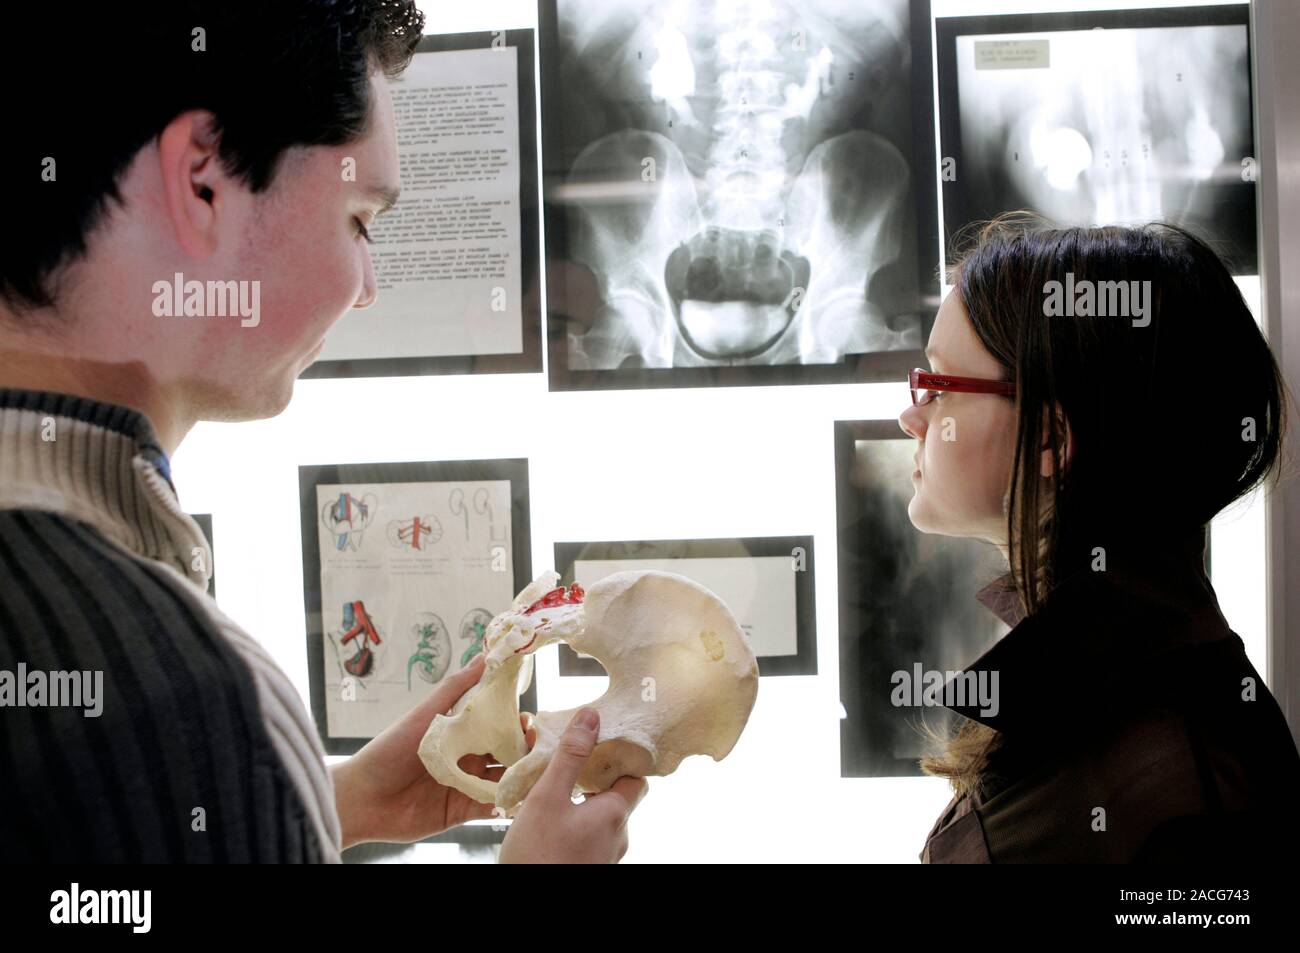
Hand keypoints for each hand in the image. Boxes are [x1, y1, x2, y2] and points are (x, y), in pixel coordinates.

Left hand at [330, 653, 533, 848]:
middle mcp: (467, 758)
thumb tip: (485, 653)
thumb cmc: (390, 750)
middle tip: (540, 749)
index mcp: (461, 734)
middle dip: (526, 751)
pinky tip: (520, 799)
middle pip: (507, 753)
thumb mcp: (426, 713)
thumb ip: (457, 686)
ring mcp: (466, 786)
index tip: (533, 720)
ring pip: (504, 780)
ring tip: (537, 775)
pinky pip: (490, 808)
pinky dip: (507, 804)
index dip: (518, 722)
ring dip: (521, 778)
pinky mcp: (461, 812)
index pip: (498, 725)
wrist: (363, 798)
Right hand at [499, 708, 648, 863]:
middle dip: (599, 779)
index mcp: (615, 815)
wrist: (526, 911)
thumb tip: (591, 718)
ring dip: (585, 802)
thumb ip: (570, 756)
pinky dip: (578, 823)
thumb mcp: (547, 797)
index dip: (624, 759)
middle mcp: (618, 837)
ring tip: (558, 791)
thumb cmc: (536, 856)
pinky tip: (554, 821)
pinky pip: (591, 837)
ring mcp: (606, 856)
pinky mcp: (590, 867)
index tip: (602, 745)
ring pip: (603, 818)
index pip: (637, 778)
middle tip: (574, 765)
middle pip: (620, 797)